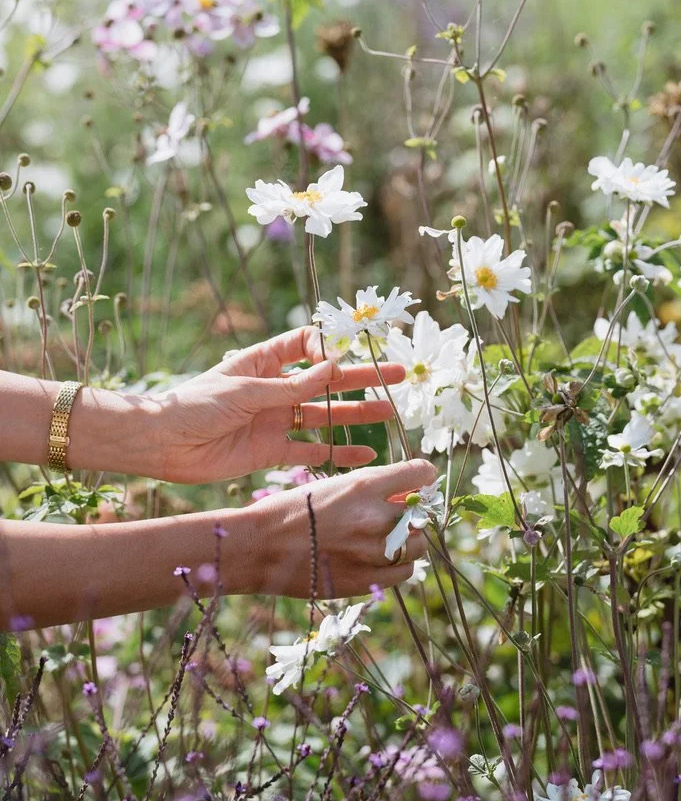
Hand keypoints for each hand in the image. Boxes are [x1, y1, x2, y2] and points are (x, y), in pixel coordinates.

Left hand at [150, 326, 404, 482]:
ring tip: (391, 413)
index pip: (305, 345)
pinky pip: (311, 452)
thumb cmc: (196, 405)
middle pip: (326, 381)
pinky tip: (365, 455)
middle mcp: (274, 389)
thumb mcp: (246, 390)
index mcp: (264, 362)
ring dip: (356, 415)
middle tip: (397, 376)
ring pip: (325, 415)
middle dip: (361, 378)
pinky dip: (337, 454)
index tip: (336, 360)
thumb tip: (334, 368)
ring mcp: (275, 421)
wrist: (163, 444)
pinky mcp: (271, 451)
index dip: (326, 349)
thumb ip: (292, 386)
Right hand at [245, 458, 437, 597]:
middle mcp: (373, 517)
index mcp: (363, 485)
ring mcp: (371, 552)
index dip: (423, 476)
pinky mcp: (365, 580)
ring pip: (418, 545)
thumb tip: (403, 493)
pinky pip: (403, 572)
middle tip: (399, 515)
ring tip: (389, 539)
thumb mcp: (330, 484)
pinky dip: (398, 564)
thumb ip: (369, 488)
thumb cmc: (289, 510)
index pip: (420, 473)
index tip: (420, 481)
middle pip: (421, 513)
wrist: (258, 547)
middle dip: (413, 513)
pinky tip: (381, 559)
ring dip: (409, 540)